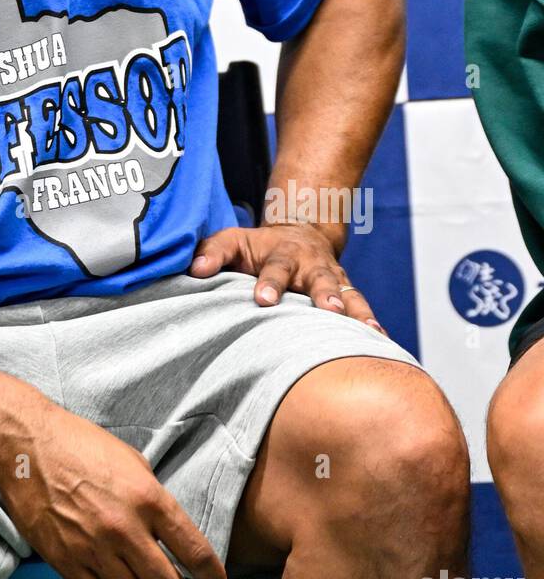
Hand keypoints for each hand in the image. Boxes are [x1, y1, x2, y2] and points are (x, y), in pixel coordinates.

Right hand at [0, 399, 226, 578]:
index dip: (210, 573)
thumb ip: (152, 497)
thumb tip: (166, 527)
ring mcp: (94, 549)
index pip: (193, 550)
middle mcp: (125, 528)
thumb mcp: (130, 460)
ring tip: (137, 577)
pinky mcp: (67, 561)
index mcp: (148, 498)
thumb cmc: (77, 444)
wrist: (27, 445)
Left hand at [187, 223, 387, 334]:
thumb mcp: (232, 240)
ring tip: (370, 332)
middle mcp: (312, 266)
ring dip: (357, 312)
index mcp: (281, 254)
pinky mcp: (348, 293)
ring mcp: (334, 279)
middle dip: (324, 294)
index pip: (274, 268)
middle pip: (319, 280)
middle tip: (327, 309)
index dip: (269, 282)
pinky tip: (383, 344)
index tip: (263, 299)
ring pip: (349, 295)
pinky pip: (363, 308)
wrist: (300, 234)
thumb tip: (194, 270)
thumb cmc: (258, 247)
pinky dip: (373, 325)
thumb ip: (212, 252)